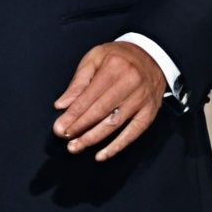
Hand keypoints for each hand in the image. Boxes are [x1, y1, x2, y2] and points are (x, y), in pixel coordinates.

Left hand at [52, 42, 166, 160]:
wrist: (152, 56)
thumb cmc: (117, 57)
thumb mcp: (95, 58)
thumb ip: (78, 82)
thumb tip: (61, 105)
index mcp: (114, 68)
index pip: (89, 97)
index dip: (73, 114)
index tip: (59, 127)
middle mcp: (130, 84)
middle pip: (101, 112)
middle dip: (80, 127)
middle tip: (64, 138)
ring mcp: (142, 99)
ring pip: (114, 124)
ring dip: (93, 138)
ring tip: (76, 147)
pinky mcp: (150, 112)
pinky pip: (133, 133)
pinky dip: (117, 146)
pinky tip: (101, 155)